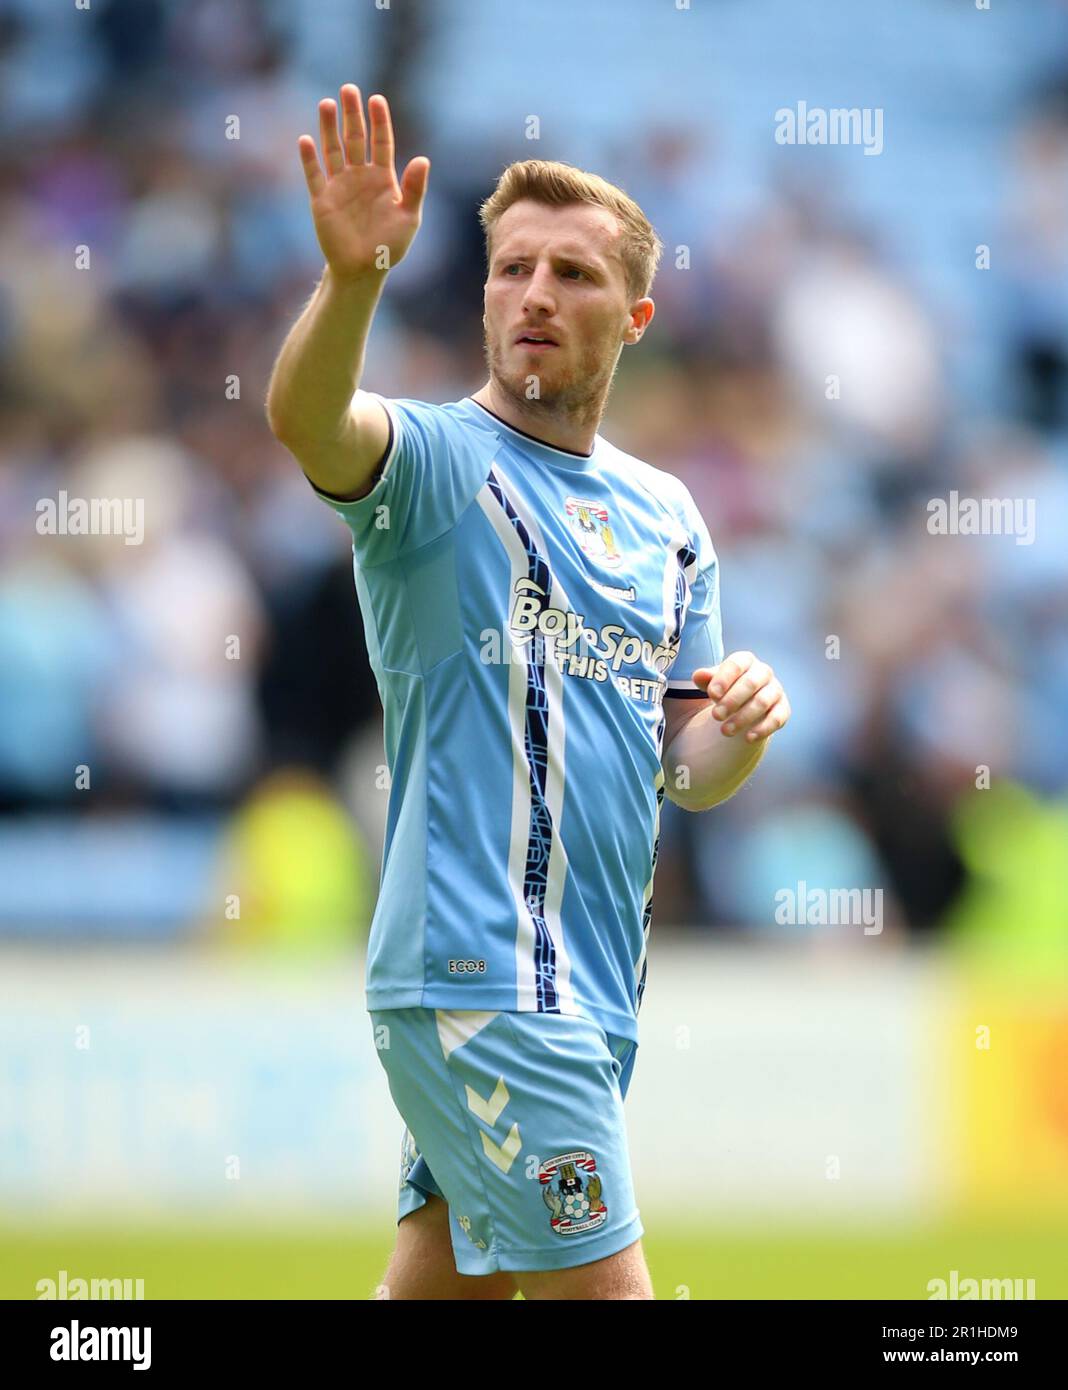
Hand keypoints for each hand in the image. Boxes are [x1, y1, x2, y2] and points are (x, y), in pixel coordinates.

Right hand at [298, 85, 429, 282]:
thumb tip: (424, 159)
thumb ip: (415, 189)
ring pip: (333, 150)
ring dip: (328, 128)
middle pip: (355, 139)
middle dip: (352, 114)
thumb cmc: (390, 246)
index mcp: (383, 178)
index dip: (379, 121)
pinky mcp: (321, 200)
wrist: (363, 270)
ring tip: (326, 104)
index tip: (376, 99)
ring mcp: (339, 186)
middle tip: (348, 89)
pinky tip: (306, 141)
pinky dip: (309, 159)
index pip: (381, 143)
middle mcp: (360, 177)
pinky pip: (314, 175)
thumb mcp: (408, 218)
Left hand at [693, 651, 790, 744]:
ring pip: (762, 702)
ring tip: (725, 731)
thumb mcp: (714, 683)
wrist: (745, 703)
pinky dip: (763, 728)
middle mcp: (763, 672)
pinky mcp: (783, 709)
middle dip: (732, 701)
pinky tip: (748, 738)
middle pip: (750, 684)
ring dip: (743, 717)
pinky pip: (777, 718)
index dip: (724, 679)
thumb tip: (699, 675)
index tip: (712, 694)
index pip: (736, 665)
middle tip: (716, 716)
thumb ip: (706, 679)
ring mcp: (775, 690)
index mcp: (745, 660)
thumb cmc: (727, 688)